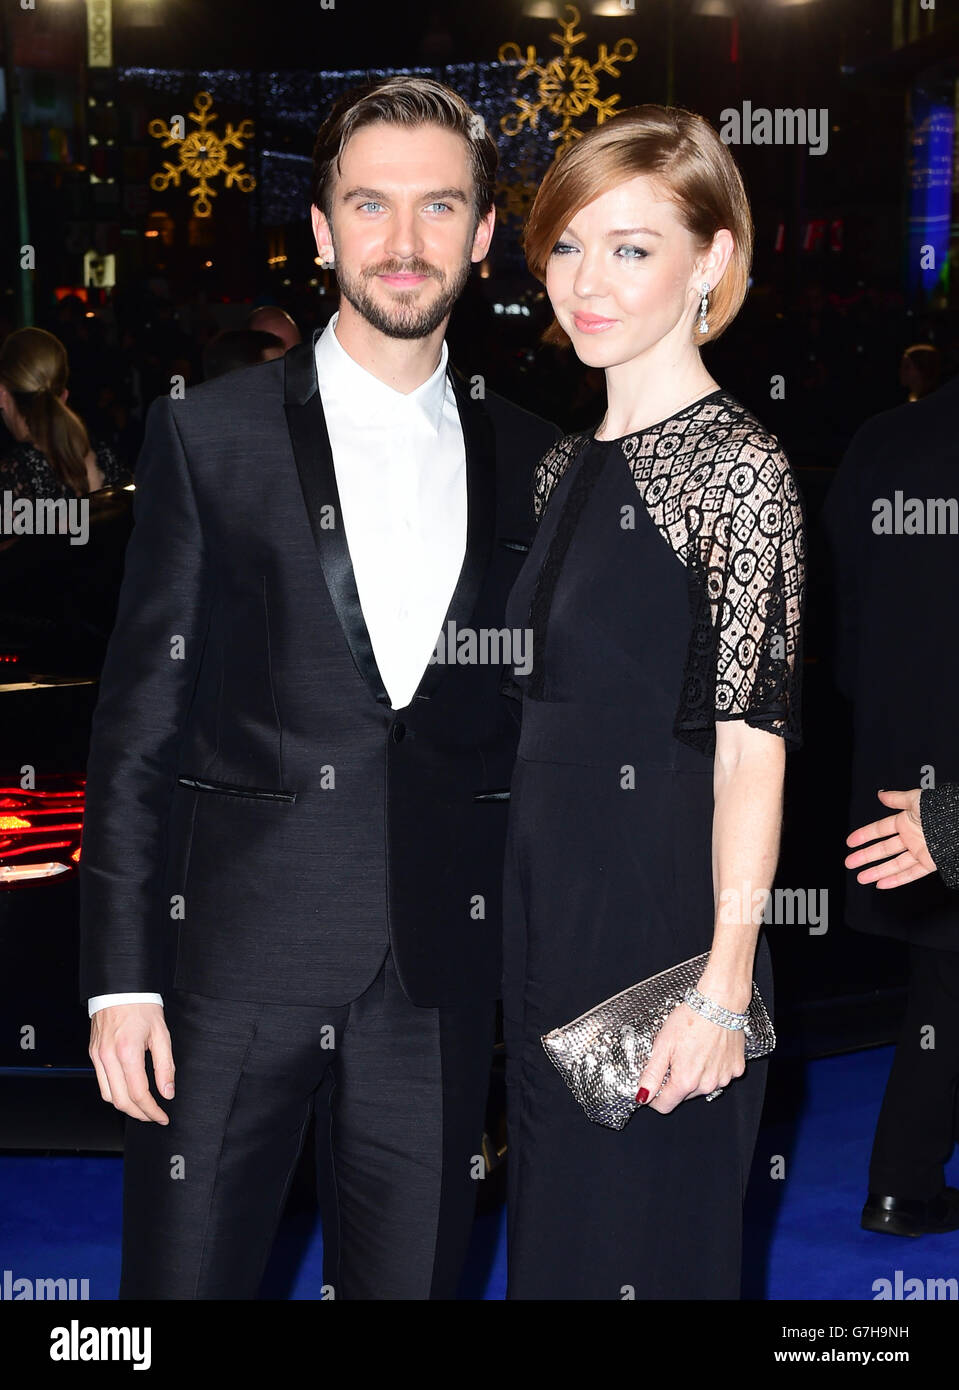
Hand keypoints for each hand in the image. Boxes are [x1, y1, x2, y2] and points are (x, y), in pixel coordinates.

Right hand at [89, 1003, 173, 1123]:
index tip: (162, 1117)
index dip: (152, 1110)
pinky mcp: (93, 1054)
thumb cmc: (142, 1007)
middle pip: (122, 1101)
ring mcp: (98, 1056)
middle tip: (155, 1116)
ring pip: (108, 1096)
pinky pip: (102, 1083)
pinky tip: (128, 1092)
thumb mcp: (161, 1034)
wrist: (121, 988)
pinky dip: (114, 1093)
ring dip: (126, 1107)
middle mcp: (108, 1057)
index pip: (139, 1093)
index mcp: (128, 1052)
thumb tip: (167, 1092)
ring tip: (143, 1108)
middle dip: (140, 1114)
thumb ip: (165, 1066)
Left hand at [634, 1001, 745, 1114]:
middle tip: (675, 1055)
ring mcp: (723, 1078)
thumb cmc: (691, 1019)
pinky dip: (713, 1067)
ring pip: (702, 1086)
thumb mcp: (662, 1044)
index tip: (653, 1084)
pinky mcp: (736, 1069)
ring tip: (694, 1049)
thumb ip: (651, 1074)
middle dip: (675, 1080)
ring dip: (696, 1074)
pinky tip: (709, 1049)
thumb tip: (642, 1095)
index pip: (665, 1105)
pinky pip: (720, 1075)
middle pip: (683, 1094)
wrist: (720, 1003)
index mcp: (686, 1081)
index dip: (654, 1096)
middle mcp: (706, 1085)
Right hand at [844, 788, 936, 888]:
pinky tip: (881, 884)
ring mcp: (919, 851)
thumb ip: (896, 799)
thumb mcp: (915, 800)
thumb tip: (881, 794)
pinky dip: (896, 880)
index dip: (864, 835)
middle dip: (865, 856)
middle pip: (883, 849)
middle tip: (849, 863)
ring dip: (877, 871)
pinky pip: (910, 874)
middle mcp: (910, 837)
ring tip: (861, 878)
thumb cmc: (940, 809)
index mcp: (906, 821)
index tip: (850, 842)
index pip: (880, 829)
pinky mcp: (929, 863)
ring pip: (893, 864)